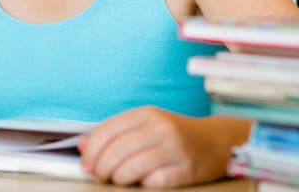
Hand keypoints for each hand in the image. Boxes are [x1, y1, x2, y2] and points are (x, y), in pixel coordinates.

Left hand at [77, 107, 249, 187]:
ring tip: (117, 179)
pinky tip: (142, 182)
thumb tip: (81, 145)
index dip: (92, 149)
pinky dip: (143, 184)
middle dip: (102, 167)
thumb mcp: (144, 125)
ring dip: (118, 178)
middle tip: (98, 175)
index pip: (109, 129)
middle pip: (119, 149)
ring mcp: (176, 149)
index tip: (85, 162)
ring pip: (134, 166)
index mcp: (147, 114)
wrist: (217, 142)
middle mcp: (162, 128)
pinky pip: (156, 181)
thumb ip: (113, 133)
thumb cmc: (174, 134)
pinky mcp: (188, 170)